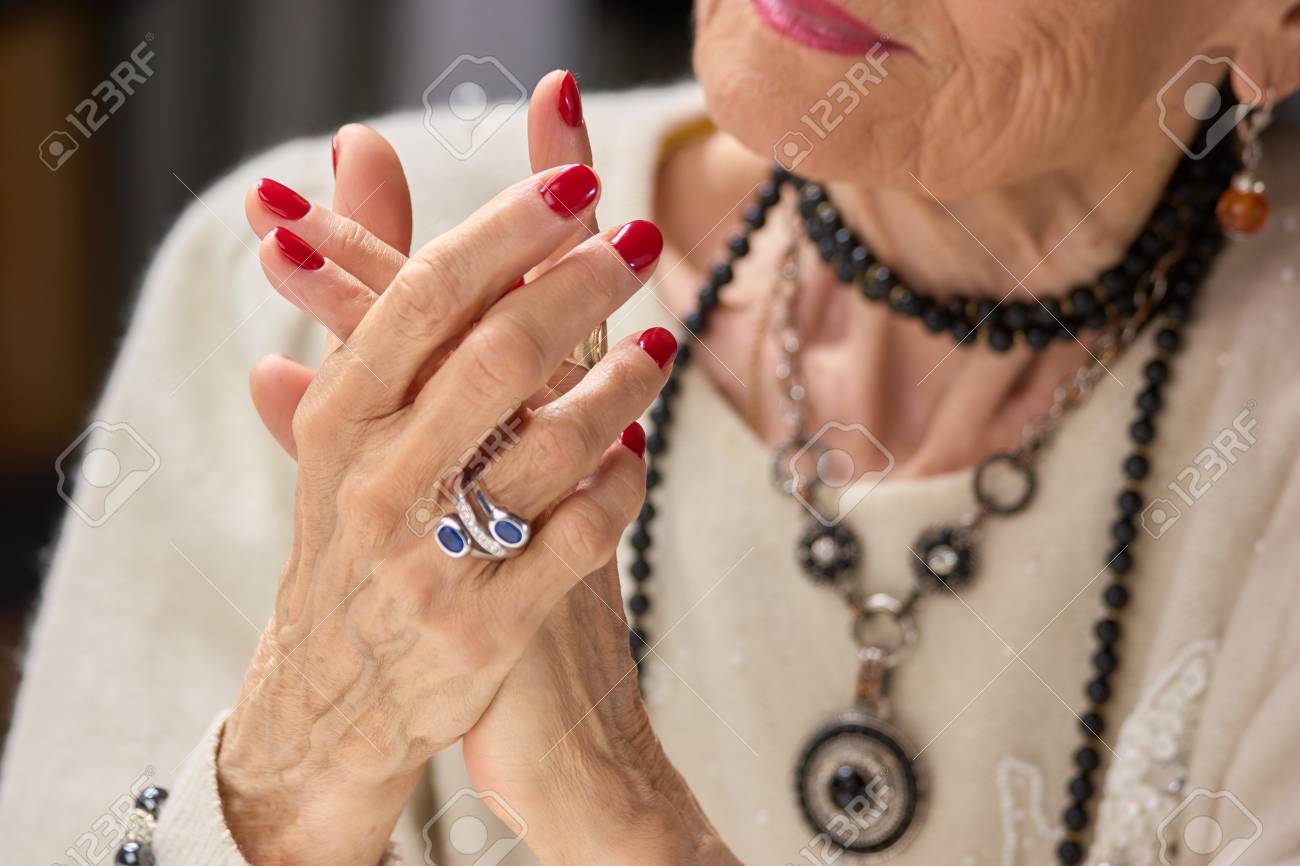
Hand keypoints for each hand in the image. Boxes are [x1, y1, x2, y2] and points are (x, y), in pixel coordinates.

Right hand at [223, 77, 670, 865]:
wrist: (337, 698)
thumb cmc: (355, 530)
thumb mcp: (342, 415)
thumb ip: (363, 282)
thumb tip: (358, 143)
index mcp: (338, 419)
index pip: (424, 295)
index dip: (507, 232)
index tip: (578, 188)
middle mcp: (376, 483)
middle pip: (500, 354)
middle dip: (582, 285)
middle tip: (640, 243)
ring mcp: (431, 560)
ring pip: (555, 444)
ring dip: (620, 382)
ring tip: (656, 346)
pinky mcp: (485, 629)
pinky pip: (581, 536)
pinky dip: (621, 485)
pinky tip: (634, 454)